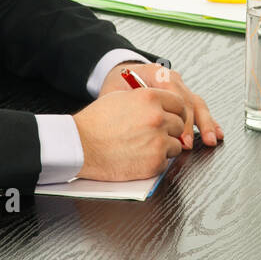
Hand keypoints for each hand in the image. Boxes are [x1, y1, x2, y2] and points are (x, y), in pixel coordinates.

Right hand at [72, 87, 188, 181]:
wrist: (80, 146)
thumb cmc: (95, 123)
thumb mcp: (121, 98)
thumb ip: (147, 99)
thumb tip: (163, 105)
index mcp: (150, 98)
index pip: (179, 103)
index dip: (175, 111)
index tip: (172, 117)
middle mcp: (157, 117)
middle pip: (179, 124)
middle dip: (169, 129)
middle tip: (153, 134)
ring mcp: (158, 140)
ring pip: (176, 144)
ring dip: (165, 146)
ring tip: (143, 146)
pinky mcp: (155, 162)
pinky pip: (167, 161)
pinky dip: (156, 161)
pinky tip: (140, 156)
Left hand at [100, 61, 223, 148]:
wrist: (121, 75)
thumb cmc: (117, 85)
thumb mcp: (114, 92)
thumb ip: (125, 105)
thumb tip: (132, 126)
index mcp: (155, 72)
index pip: (172, 92)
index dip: (177, 115)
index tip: (175, 134)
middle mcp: (171, 78)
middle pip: (188, 99)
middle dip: (190, 123)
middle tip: (187, 143)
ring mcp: (180, 87)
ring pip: (197, 103)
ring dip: (205, 123)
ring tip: (210, 140)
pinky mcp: (183, 97)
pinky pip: (198, 108)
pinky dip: (208, 121)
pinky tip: (216, 133)